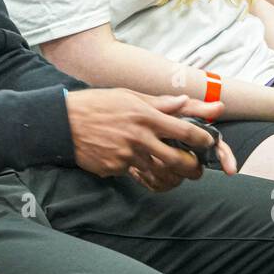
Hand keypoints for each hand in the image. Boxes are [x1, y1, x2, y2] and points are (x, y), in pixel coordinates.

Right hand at [65, 88, 221, 184]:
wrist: (64, 122)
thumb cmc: (97, 104)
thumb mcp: (129, 96)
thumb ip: (159, 102)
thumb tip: (185, 101)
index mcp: (145, 116)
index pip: (184, 131)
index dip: (202, 139)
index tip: (209, 142)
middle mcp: (139, 137)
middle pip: (177, 160)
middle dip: (192, 168)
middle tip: (196, 170)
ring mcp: (126, 155)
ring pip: (158, 172)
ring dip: (170, 176)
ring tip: (174, 174)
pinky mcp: (114, 167)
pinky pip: (135, 174)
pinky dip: (140, 173)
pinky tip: (139, 167)